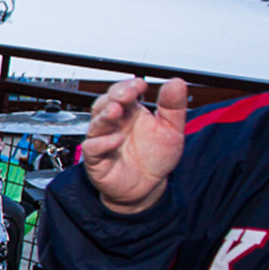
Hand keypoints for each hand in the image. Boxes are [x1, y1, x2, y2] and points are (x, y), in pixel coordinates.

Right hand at [81, 77, 186, 213]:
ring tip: (116, 110)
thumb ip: (173, 106)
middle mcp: (114, 124)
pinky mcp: (97, 160)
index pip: (123, 92)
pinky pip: (92, 149)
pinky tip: (116, 140)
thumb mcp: (172, 129)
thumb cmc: (155, 157)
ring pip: (96, 123)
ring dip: (105, 116)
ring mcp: (103, 141)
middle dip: (115, 96)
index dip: (129, 86)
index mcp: (130, 113)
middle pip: (104, 103)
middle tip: (127, 93)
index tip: (141, 84)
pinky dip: (102, 143)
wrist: (149, 186)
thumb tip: (176, 83)